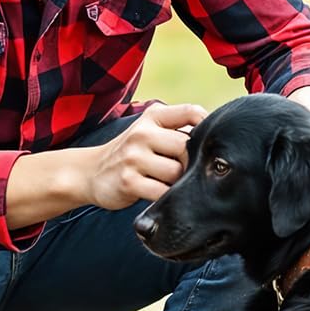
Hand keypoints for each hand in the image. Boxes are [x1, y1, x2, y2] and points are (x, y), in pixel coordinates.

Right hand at [88, 103, 206, 208]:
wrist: (90, 172)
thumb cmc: (132, 154)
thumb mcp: (149, 130)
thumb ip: (179, 128)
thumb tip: (219, 141)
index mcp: (153, 116)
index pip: (193, 113)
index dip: (207, 129)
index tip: (207, 147)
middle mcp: (142, 133)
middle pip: (187, 149)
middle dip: (190, 164)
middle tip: (183, 173)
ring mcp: (133, 158)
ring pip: (176, 173)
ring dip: (177, 183)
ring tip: (167, 183)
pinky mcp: (128, 182)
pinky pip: (161, 192)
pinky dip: (165, 197)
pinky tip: (157, 195)